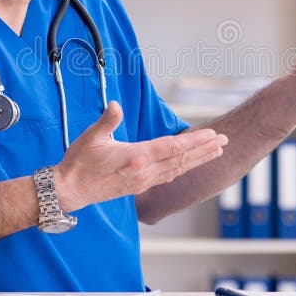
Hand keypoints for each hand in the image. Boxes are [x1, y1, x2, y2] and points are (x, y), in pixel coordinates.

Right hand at [52, 101, 227, 212]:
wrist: (70, 190)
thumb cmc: (79, 163)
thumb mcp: (92, 137)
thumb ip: (108, 120)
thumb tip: (116, 105)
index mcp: (136, 158)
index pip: (173, 147)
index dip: (195, 141)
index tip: (213, 135)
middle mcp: (145, 172)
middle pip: (182, 159)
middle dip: (205, 150)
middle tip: (225, 141)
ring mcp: (144, 181)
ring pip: (178, 169)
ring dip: (198, 159)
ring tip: (215, 151)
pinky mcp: (140, 186)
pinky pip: (168, 176)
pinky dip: (183, 168)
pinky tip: (189, 164)